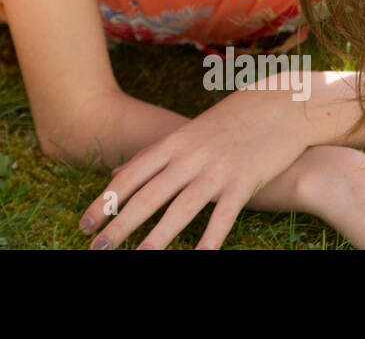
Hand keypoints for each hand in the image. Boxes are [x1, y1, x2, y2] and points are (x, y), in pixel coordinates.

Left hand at [80, 89, 310, 248]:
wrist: (279, 106)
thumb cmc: (228, 122)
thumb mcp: (184, 134)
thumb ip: (150, 156)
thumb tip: (115, 175)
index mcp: (172, 143)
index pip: (131, 176)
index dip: (106, 201)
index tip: (85, 222)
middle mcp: (189, 157)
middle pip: (149, 196)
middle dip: (120, 224)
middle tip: (97, 247)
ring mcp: (216, 170)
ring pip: (181, 209)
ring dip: (158, 238)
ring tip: (138, 259)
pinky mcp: (243, 183)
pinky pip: (222, 218)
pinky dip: (209, 240)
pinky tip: (196, 259)